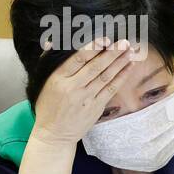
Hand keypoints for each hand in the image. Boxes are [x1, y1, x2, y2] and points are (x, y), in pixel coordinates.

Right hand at [19, 38, 134, 173]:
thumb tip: (49, 42)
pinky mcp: (96, 108)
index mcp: (59, 79)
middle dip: (111, 53)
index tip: (104, 39)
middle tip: (124, 42)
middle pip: (95, 67)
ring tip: (130, 50)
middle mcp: (73, 88)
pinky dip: (121, 77)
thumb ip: (48, 62)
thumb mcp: (43, 83)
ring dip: (119, 62)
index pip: (77, 59)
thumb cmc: (48, 106)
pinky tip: (129, 67)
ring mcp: (86, 98)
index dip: (92, 48)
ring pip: (105, 77)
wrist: (54, 134)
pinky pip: (111, 89)